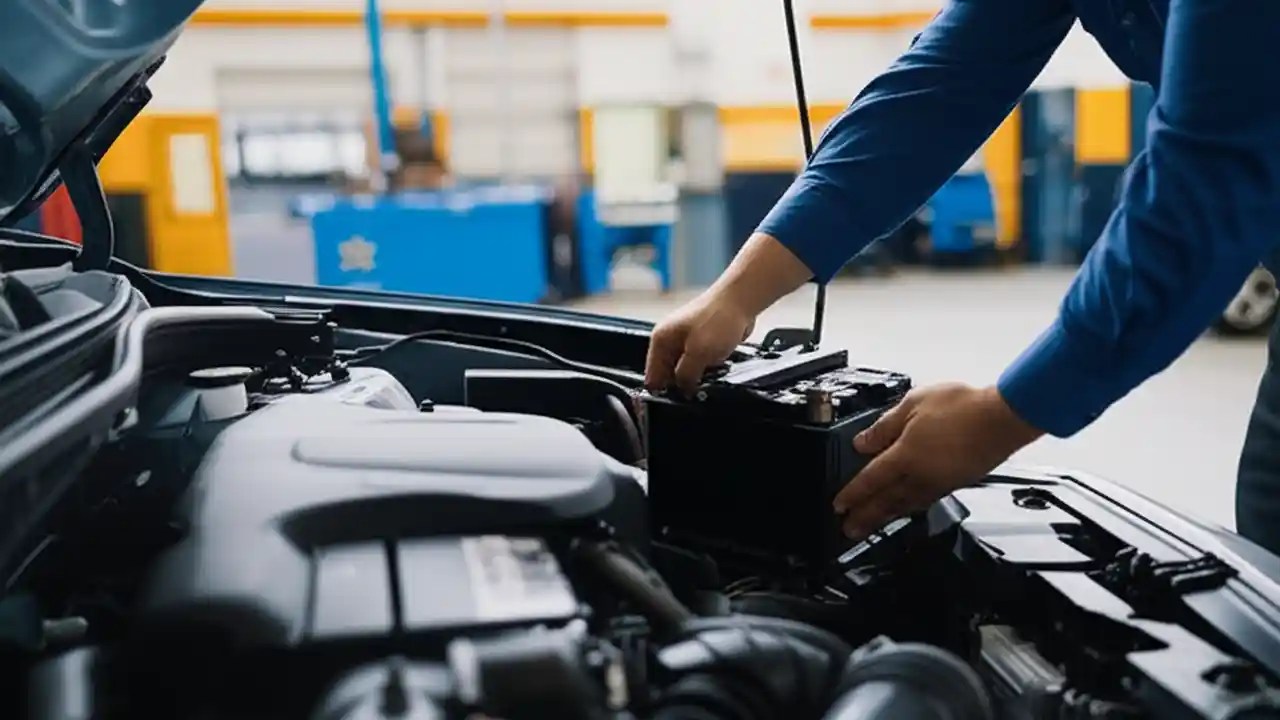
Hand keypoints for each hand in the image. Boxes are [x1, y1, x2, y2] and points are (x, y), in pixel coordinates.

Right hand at [644, 288, 755, 395]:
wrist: (741, 300)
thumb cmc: (717, 320)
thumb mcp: (698, 353)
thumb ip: (686, 376)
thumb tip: (683, 392)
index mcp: (661, 340)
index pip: (652, 376)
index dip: (663, 392)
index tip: (677, 403)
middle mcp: (670, 341)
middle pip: (669, 375)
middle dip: (682, 385)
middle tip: (697, 393)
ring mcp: (687, 342)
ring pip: (686, 371)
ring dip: (697, 378)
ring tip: (710, 379)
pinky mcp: (703, 343)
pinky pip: (701, 364)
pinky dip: (708, 370)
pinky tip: (717, 371)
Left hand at [833, 383, 1043, 539]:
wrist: (1003, 419)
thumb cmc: (963, 407)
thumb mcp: (913, 404)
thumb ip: (885, 426)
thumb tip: (862, 442)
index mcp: (905, 456)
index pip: (870, 481)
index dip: (852, 495)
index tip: (839, 506)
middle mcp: (920, 475)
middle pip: (885, 501)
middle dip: (865, 517)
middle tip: (849, 530)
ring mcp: (939, 482)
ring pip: (905, 505)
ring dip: (885, 516)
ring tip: (873, 526)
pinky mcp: (955, 483)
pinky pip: (924, 501)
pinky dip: (909, 508)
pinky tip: (907, 508)